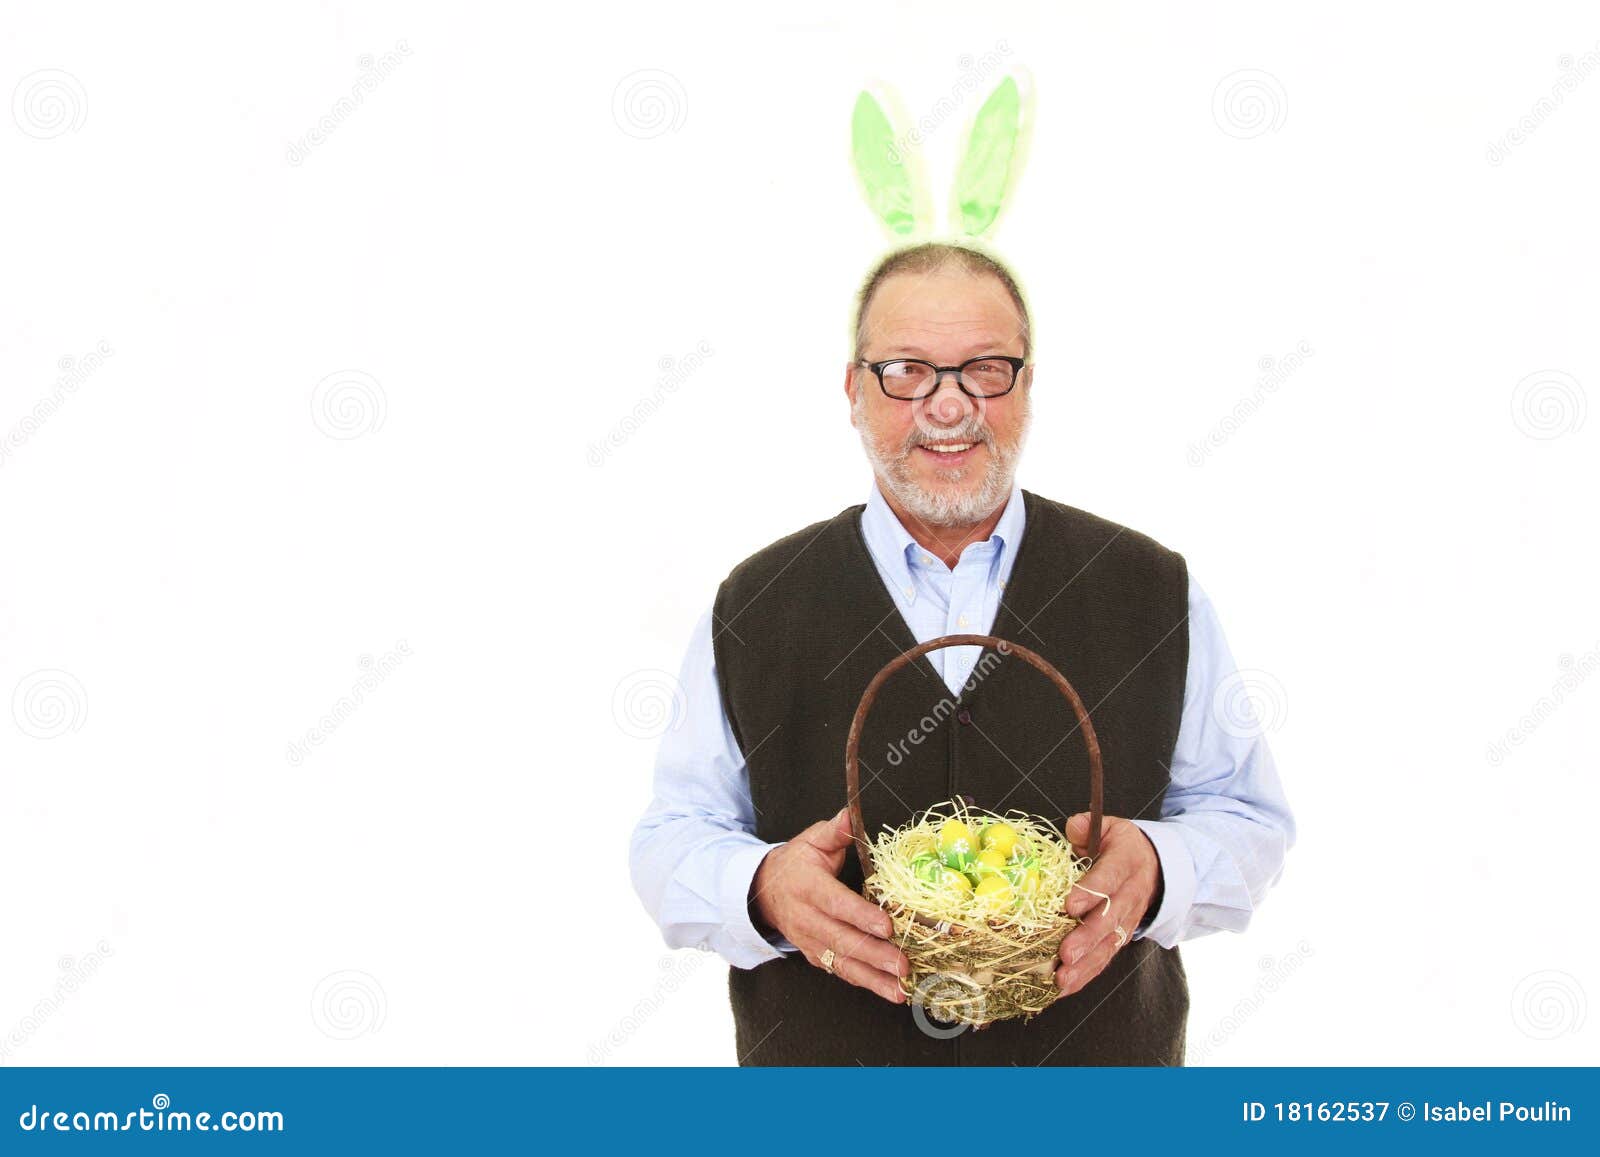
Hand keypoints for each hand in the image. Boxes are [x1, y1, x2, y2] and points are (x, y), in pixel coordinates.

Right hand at [750, 808, 909, 1002]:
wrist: (765, 891)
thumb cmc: (796, 864)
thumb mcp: (811, 841)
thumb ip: (834, 831)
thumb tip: (850, 815)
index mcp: (808, 887)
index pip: (836, 904)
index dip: (861, 916)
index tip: (887, 926)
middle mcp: (807, 919)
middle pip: (842, 940)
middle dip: (875, 955)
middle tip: (903, 965)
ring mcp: (811, 942)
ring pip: (843, 963)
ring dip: (874, 979)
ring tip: (901, 989)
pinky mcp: (816, 956)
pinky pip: (841, 972)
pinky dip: (865, 983)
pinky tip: (889, 990)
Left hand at [1055, 812, 1160, 996]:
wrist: (1158, 867)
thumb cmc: (1123, 846)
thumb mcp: (1110, 826)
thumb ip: (1088, 826)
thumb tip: (1072, 831)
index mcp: (1126, 862)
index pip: (1109, 877)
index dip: (1091, 892)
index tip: (1069, 906)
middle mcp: (1131, 894)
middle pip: (1110, 919)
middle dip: (1087, 938)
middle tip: (1065, 954)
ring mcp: (1128, 919)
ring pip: (1109, 945)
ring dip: (1085, 965)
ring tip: (1062, 979)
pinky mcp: (1122, 937)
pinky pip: (1105, 957)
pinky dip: (1086, 975)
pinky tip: (1064, 987)